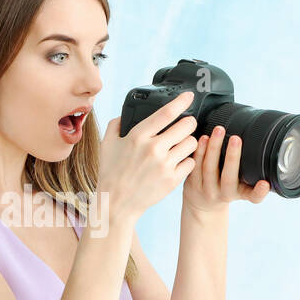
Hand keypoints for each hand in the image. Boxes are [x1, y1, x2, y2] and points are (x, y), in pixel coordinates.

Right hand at [99, 92, 199, 222]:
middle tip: (186, 124)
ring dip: (189, 142)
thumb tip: (125, 114)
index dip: (181, 101)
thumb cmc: (111, 173)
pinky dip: (187, 161)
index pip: (166, 113)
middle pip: (186, 126)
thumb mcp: (107, 144)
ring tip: (181, 144)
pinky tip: (178, 161)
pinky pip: (191, 163)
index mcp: (138, 136)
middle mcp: (153, 149)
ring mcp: (164, 165)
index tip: (189, 96)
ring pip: (192, 143)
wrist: (116, 203)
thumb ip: (116, 124)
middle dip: (189, 122)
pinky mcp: (172, 180)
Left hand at [182, 124, 272, 213]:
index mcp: (240, 194)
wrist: (202, 206)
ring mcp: (207, 189)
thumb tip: (266, 147)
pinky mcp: (192, 183)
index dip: (259, 192)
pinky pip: (195, 166)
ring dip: (213, 148)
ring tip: (218, 131)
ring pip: (209, 169)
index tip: (265, 184)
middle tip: (236, 138)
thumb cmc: (227, 189)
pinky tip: (203, 138)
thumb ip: (252, 174)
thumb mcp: (241, 187)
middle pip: (228, 177)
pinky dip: (199, 151)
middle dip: (232, 157)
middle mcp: (224, 194)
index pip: (253, 196)